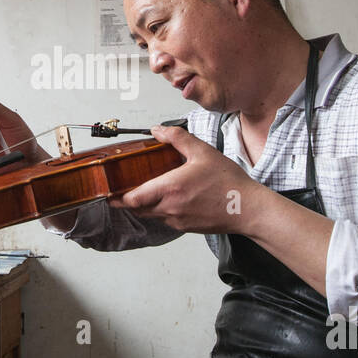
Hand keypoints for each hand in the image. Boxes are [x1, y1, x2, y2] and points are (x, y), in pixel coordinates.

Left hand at [108, 123, 262, 233]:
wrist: (247, 208)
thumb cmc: (228, 182)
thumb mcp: (202, 152)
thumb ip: (177, 138)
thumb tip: (158, 130)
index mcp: (170, 189)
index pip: (132, 199)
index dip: (117, 197)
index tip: (109, 192)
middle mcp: (169, 208)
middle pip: (137, 208)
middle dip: (128, 200)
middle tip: (123, 189)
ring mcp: (177, 220)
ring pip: (151, 215)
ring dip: (145, 205)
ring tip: (147, 191)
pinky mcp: (186, 228)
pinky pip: (166, 220)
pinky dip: (162, 210)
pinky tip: (171, 198)